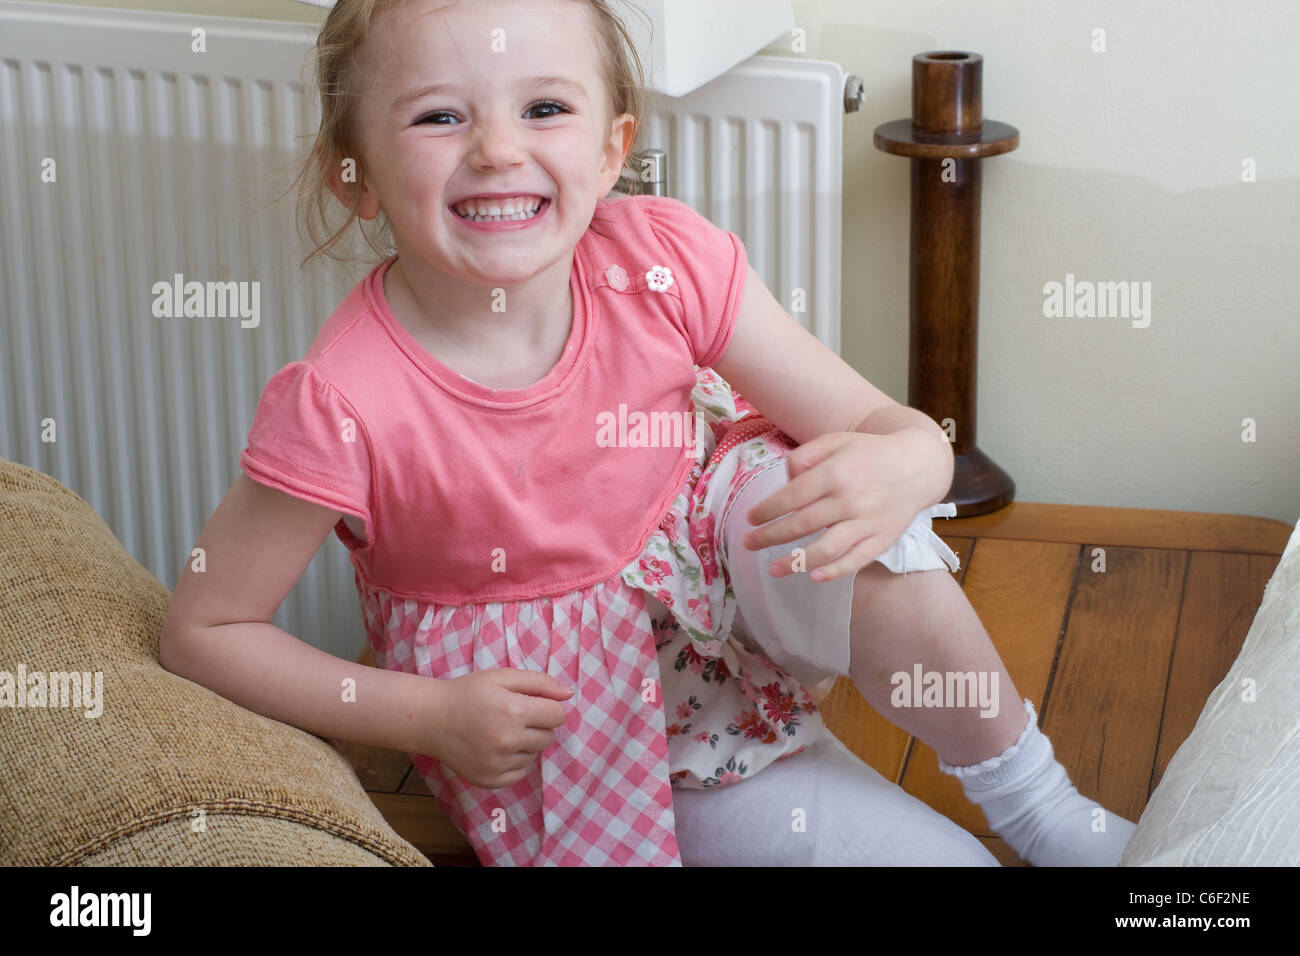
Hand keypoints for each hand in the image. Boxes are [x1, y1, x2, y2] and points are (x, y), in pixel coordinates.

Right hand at [423, 668, 572, 789]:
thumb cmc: (467, 693)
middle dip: (538, 725)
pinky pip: (520, 773)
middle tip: (514, 717)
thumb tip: (569, 694)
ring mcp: (498, 764)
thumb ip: (539, 683)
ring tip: (500, 731)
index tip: (532, 704)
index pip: (557, 715)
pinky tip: (494, 748)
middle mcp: (507, 740)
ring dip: (525, 744)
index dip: (549, 707)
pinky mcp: (490, 780)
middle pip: (549, 737)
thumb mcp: (501, 677)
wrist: (430, 719)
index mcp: (513, 711)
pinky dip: (513, 762)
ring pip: (534, 755)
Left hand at [738, 430, 939, 582]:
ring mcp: (867, 522)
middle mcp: (850, 499)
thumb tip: (786, 481)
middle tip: (749, 544)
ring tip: (772, 570)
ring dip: (795, 562)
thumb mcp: (835, 441)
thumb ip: (805, 455)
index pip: (791, 497)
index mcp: (835, 473)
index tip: (750, 520)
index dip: (767, 511)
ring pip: (826, 548)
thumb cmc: (869, 453)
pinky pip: (856, 560)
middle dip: (770, 537)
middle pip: (802, 524)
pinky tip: (813, 577)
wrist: (918, 466)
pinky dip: (835, 572)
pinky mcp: (882, 539)